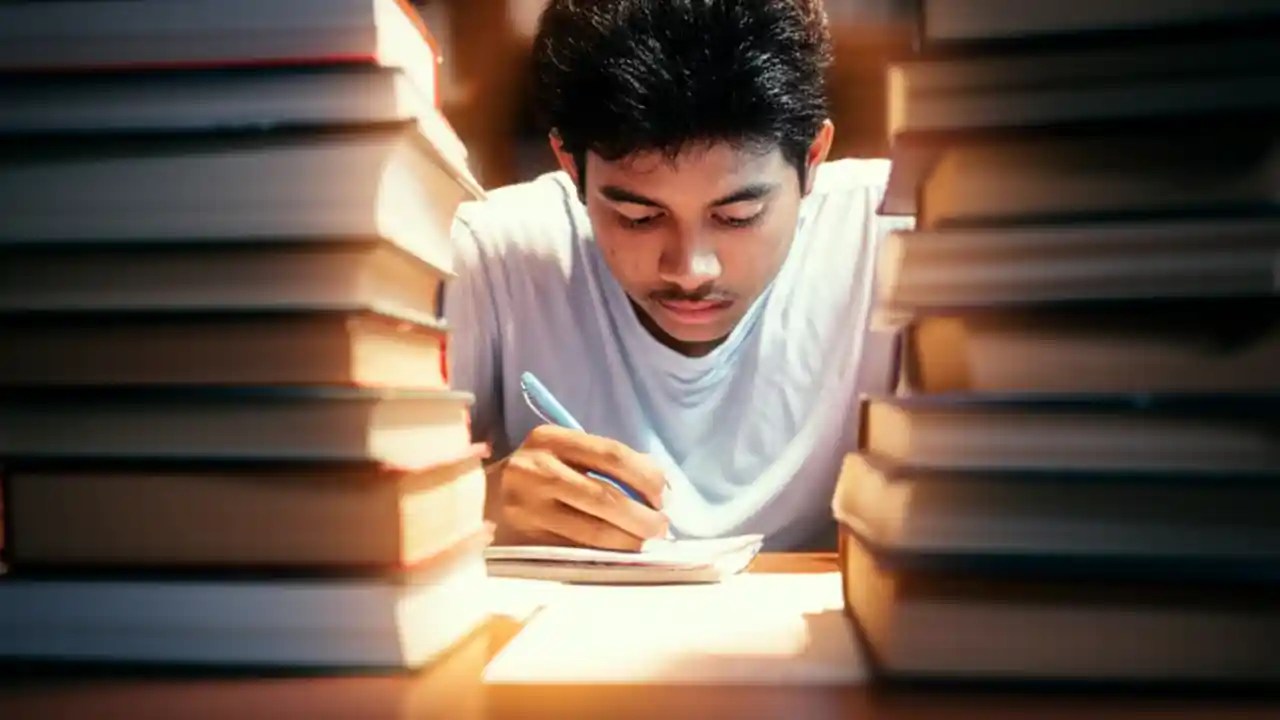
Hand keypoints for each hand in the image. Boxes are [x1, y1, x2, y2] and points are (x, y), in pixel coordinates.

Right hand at [486, 425, 668, 550]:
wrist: (475, 499)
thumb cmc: (534, 473)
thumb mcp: (562, 452)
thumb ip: (605, 460)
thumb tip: (659, 484)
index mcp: (551, 439)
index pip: (612, 454)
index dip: (647, 477)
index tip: (664, 495)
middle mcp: (536, 470)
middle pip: (605, 496)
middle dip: (643, 516)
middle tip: (661, 527)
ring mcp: (527, 508)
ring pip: (592, 530)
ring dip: (629, 541)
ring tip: (646, 543)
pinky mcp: (523, 539)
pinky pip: (574, 550)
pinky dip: (604, 554)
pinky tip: (619, 554)